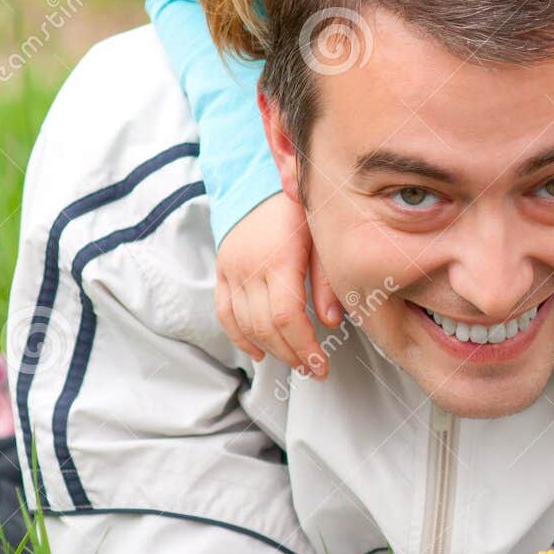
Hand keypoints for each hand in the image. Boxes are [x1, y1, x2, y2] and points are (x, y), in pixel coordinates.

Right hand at [214, 192, 341, 377]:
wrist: (262, 182)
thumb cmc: (302, 211)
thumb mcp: (324, 239)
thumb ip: (328, 281)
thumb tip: (331, 322)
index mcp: (279, 259)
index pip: (286, 317)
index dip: (303, 347)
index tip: (320, 365)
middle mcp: (249, 267)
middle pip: (265, 327)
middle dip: (291, 354)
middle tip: (314, 370)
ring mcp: (231, 269)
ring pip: (243, 324)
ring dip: (269, 350)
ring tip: (294, 363)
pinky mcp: (221, 269)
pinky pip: (224, 311)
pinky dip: (239, 336)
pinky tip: (259, 352)